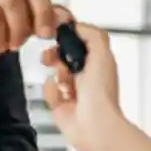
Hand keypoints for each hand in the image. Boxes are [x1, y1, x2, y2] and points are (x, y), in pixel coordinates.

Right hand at [40, 21, 125, 150]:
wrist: (95, 125)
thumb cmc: (101, 93)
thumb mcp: (101, 53)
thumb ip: (91, 34)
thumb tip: (77, 25)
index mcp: (98, 63)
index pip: (79, 43)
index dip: (67, 37)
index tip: (56, 33)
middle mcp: (86, 76)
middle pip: (63, 56)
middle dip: (55, 54)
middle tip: (50, 57)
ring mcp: (73, 92)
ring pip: (55, 73)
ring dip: (56, 73)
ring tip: (62, 80)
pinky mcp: (61, 106)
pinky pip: (49, 91)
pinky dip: (52, 91)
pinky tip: (61, 96)